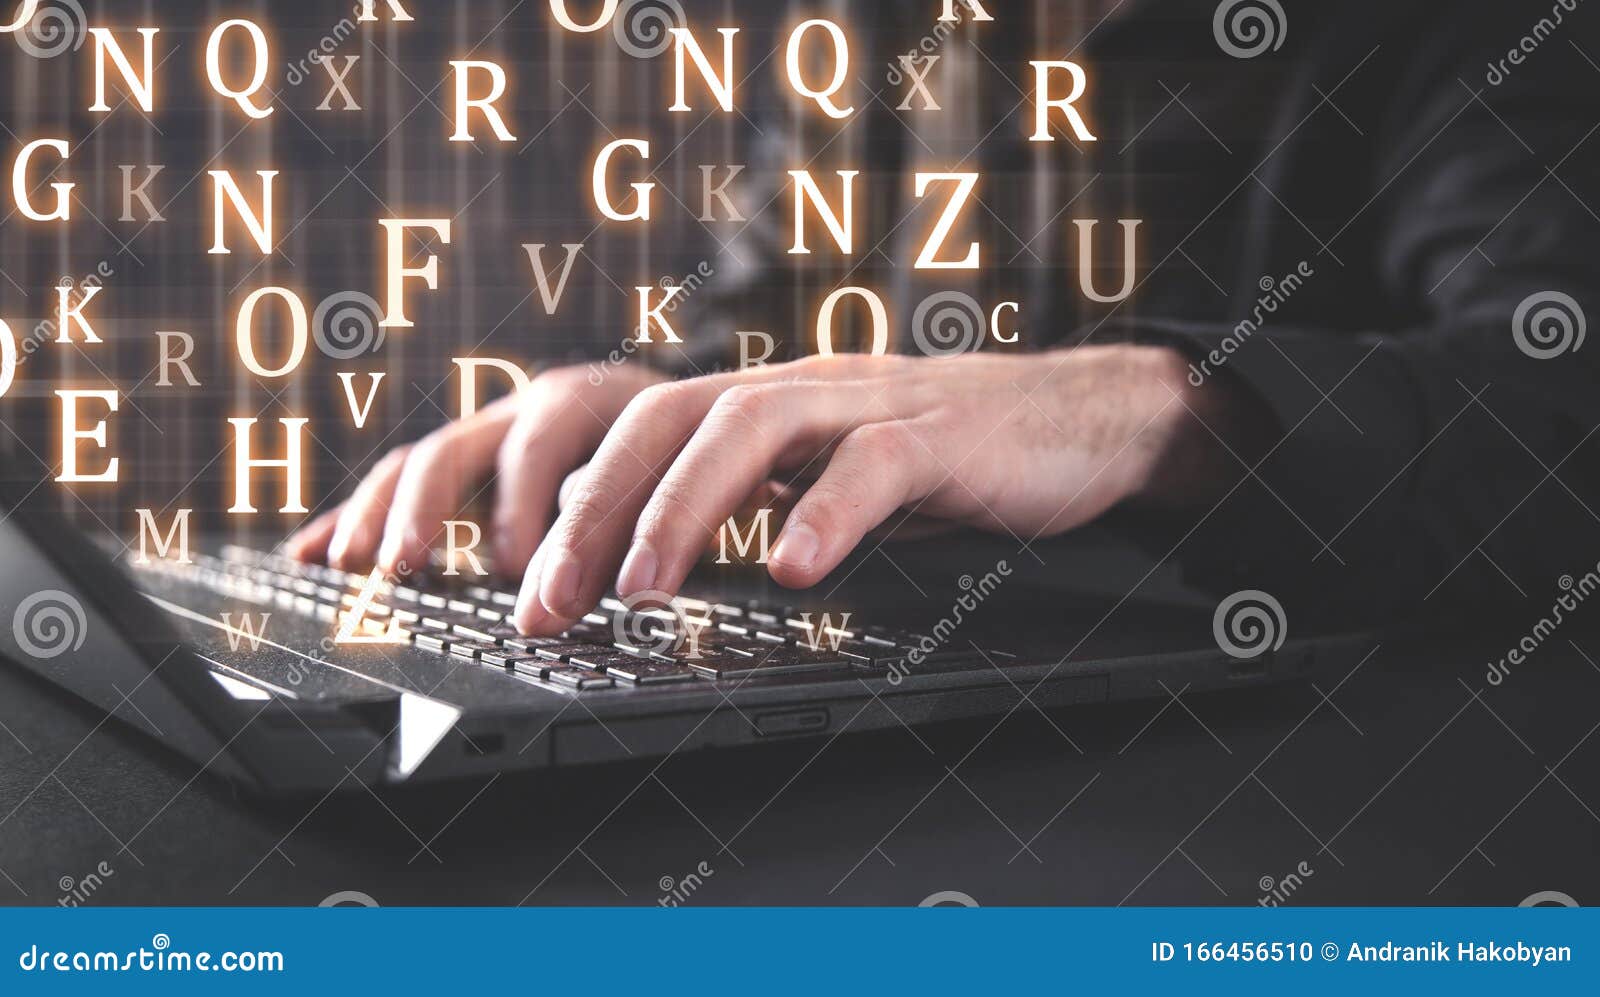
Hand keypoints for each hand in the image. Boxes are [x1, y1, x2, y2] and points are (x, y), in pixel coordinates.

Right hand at [283, 363, 667, 573]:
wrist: (693, 416)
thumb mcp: (679, 475)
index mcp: (588, 405)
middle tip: (405, 564)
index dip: (524, 509)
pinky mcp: (467, 467)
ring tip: (353, 566)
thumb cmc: (687, 456)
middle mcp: (530, 411)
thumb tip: (615, 566)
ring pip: (419, 463)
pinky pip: (399, 487)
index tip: (516, 569)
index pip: (543, 447)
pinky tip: (309, 558)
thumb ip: (642, 515)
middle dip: (427, 508)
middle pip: (460, 446)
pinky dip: (355, 520)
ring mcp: (492, 435)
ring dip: (381, 515)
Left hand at [511, 345, 1245, 634]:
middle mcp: (799, 392)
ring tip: (641, 590)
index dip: (565, 497)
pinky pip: (873, 462)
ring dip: (681, 509)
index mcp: (762, 407)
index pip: (633, 428)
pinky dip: (824, 513)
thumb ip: (749, 500)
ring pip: (748, 426)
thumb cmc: (942, 459)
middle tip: (548, 604)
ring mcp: (868, 404)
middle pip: (664, 417)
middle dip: (593, 512)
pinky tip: (791, 566)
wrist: (1077, 421)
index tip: (521, 585)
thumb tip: (645, 558)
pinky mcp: (941, 435)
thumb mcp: (824, 477)